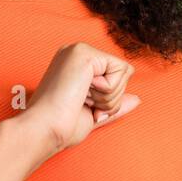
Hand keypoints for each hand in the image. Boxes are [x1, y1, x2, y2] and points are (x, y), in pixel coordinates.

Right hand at [22, 42, 140, 156]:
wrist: (44, 130)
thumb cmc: (61, 127)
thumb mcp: (94, 114)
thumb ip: (113, 103)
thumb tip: (137, 99)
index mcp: (77, 65)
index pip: (115, 76)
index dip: (107, 100)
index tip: (84, 108)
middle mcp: (77, 53)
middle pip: (123, 73)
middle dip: (110, 98)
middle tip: (84, 105)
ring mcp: (80, 51)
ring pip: (124, 72)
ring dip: (108, 97)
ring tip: (81, 100)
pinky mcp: (85, 53)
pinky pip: (121, 70)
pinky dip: (107, 91)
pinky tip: (83, 93)